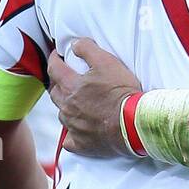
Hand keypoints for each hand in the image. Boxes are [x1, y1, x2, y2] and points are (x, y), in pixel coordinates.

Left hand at [47, 38, 140, 156]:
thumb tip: (74, 44)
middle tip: (66, 78)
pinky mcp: (81, 143)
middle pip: (55, 92)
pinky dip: (72, 134)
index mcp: (71, 86)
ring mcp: (73, 126)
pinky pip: (69, 140)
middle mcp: (67, 107)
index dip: (54, 59)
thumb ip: (88, 49)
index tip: (57, 56)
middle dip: (58, 82)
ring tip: (76, 103)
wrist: (134, 123)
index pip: (54, 68)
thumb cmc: (122, 92)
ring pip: (61, 114)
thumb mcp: (108, 62)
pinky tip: (78, 131)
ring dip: (65, 106)